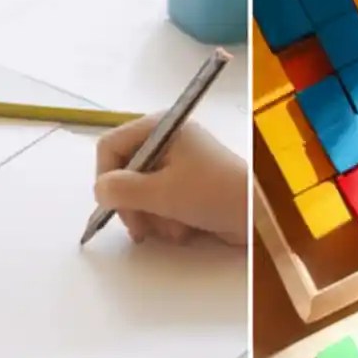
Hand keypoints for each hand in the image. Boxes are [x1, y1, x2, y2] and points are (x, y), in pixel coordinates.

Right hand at [94, 114, 246, 245]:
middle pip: (124, 173)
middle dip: (132, 204)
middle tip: (140, 228)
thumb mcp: (162, 192)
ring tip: (173, 229)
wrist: (258, 216)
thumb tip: (99, 190)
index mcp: (161, 128)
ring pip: (140, 194)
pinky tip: (184, 230)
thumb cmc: (212, 194)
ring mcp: (177, 167)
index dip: (106, 176)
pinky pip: (159, 205)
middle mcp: (167, 142)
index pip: (111, 145)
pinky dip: (166, 221)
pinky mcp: (187, 190)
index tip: (112, 204)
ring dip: (151, 217)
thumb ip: (123, 190)